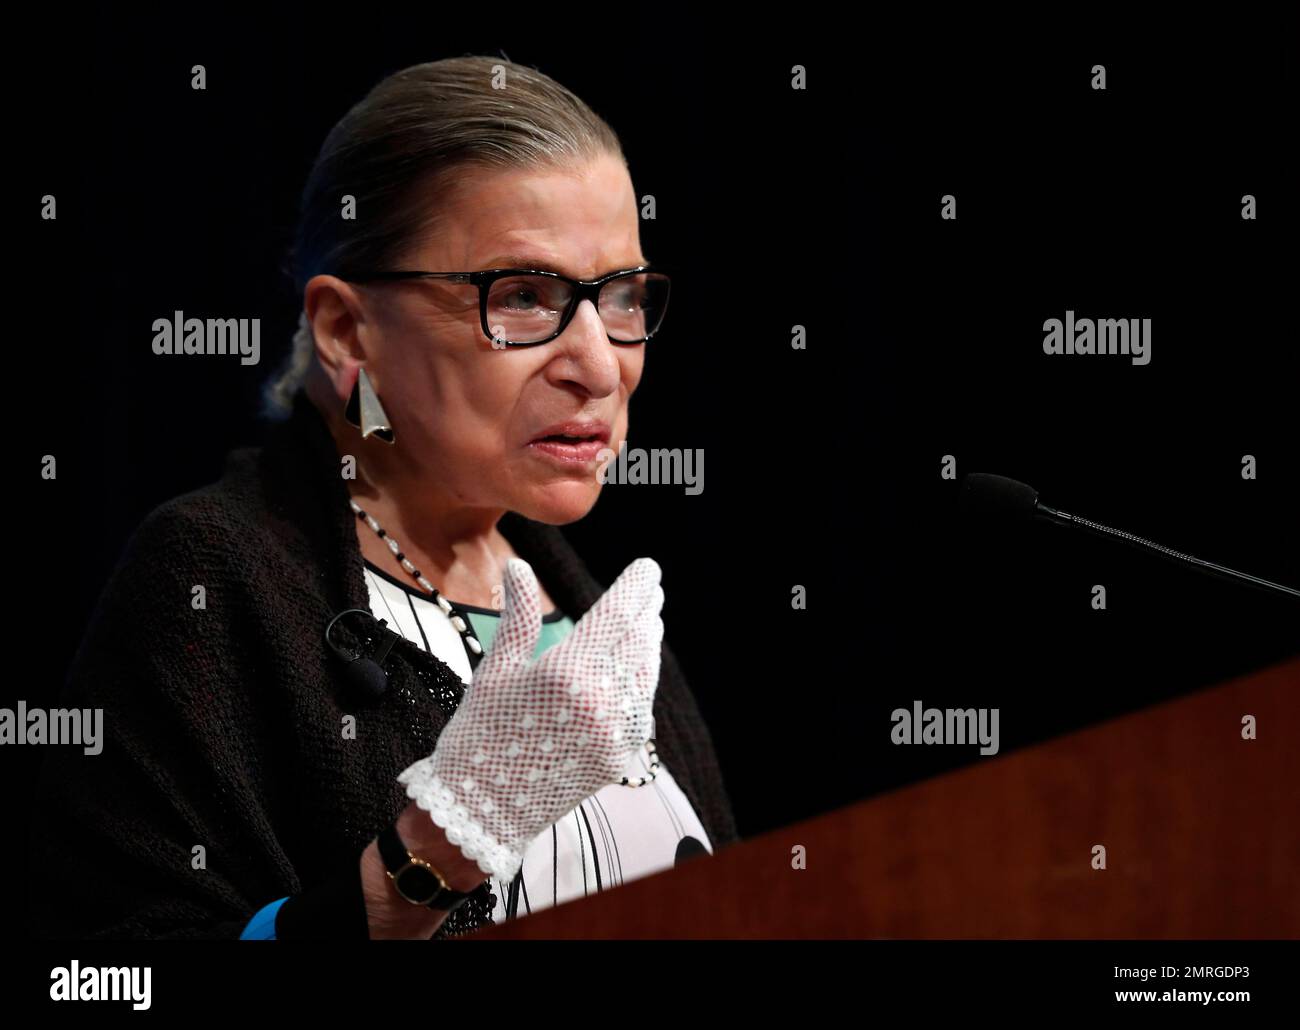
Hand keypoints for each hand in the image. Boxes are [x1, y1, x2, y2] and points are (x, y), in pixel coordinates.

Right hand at [397, 556, 664, 880]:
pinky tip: (640, 668)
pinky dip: (644, 682)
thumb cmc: (479, 733)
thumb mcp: (495, 669)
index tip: (648, 568)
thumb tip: (518, 566)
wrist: (480, 809)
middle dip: (648, 609)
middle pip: (639, 639)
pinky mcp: (618, 757)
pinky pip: (642, 710)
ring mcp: (614, 731)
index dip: (637, 586)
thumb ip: (518, 615)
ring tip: (649, 621)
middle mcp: (599, 699)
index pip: (618, 613)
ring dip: (650, 643)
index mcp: (566, 670)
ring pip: (646, 674)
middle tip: (651, 589)